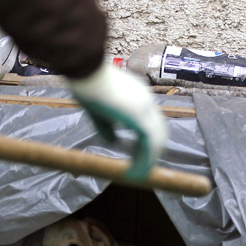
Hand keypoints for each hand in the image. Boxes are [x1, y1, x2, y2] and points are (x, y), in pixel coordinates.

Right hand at [67, 63, 167, 180]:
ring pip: (157, 141)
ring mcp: (146, 109)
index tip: (136, 154)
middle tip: (139, 169)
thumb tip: (112, 141)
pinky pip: (149, 145)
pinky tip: (135, 174)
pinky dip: (145, 161)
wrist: (86, 69)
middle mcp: (146, 103)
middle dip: (150, 152)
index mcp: (138, 98)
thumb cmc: (87, 84)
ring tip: (137, 176)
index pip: (150, 123)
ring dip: (148, 160)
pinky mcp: (141, 117)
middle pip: (158, 132)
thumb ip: (106, 126)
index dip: (145, 141)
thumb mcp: (96, 110)